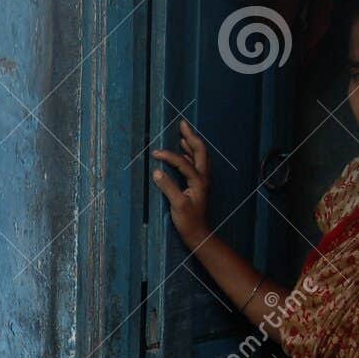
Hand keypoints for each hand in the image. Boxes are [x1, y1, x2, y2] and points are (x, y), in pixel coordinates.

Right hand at [151, 119, 211, 248]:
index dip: (169, 156)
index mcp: (199, 181)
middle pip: (200, 150)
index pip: (183, 163)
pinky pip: (196, 164)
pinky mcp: (199, 185)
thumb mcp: (177, 205)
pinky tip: (183, 152)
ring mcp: (202, 180)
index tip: (155, 154)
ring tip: (183, 134)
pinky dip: (190, 154)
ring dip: (192, 144)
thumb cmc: (188, 221)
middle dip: (191, 136)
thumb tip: (157, 172)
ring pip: (200, 156)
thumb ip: (168, 187)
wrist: (199, 234)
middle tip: (182, 123)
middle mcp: (203, 177)